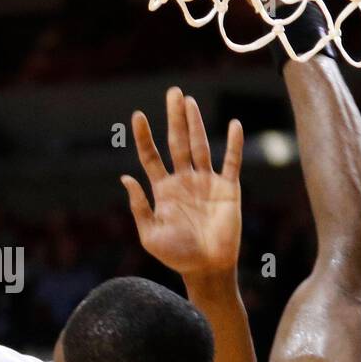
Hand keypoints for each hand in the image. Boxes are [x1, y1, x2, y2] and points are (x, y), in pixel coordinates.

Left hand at [121, 87, 242, 281]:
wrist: (206, 269)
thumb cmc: (176, 255)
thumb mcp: (149, 234)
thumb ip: (139, 207)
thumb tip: (126, 177)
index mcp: (163, 190)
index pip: (151, 156)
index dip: (144, 136)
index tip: (136, 115)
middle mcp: (184, 180)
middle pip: (177, 142)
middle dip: (174, 118)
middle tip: (172, 92)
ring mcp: (207, 182)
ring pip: (200, 145)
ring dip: (196, 123)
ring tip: (189, 101)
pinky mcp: (228, 189)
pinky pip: (232, 162)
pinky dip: (234, 143)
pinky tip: (234, 124)